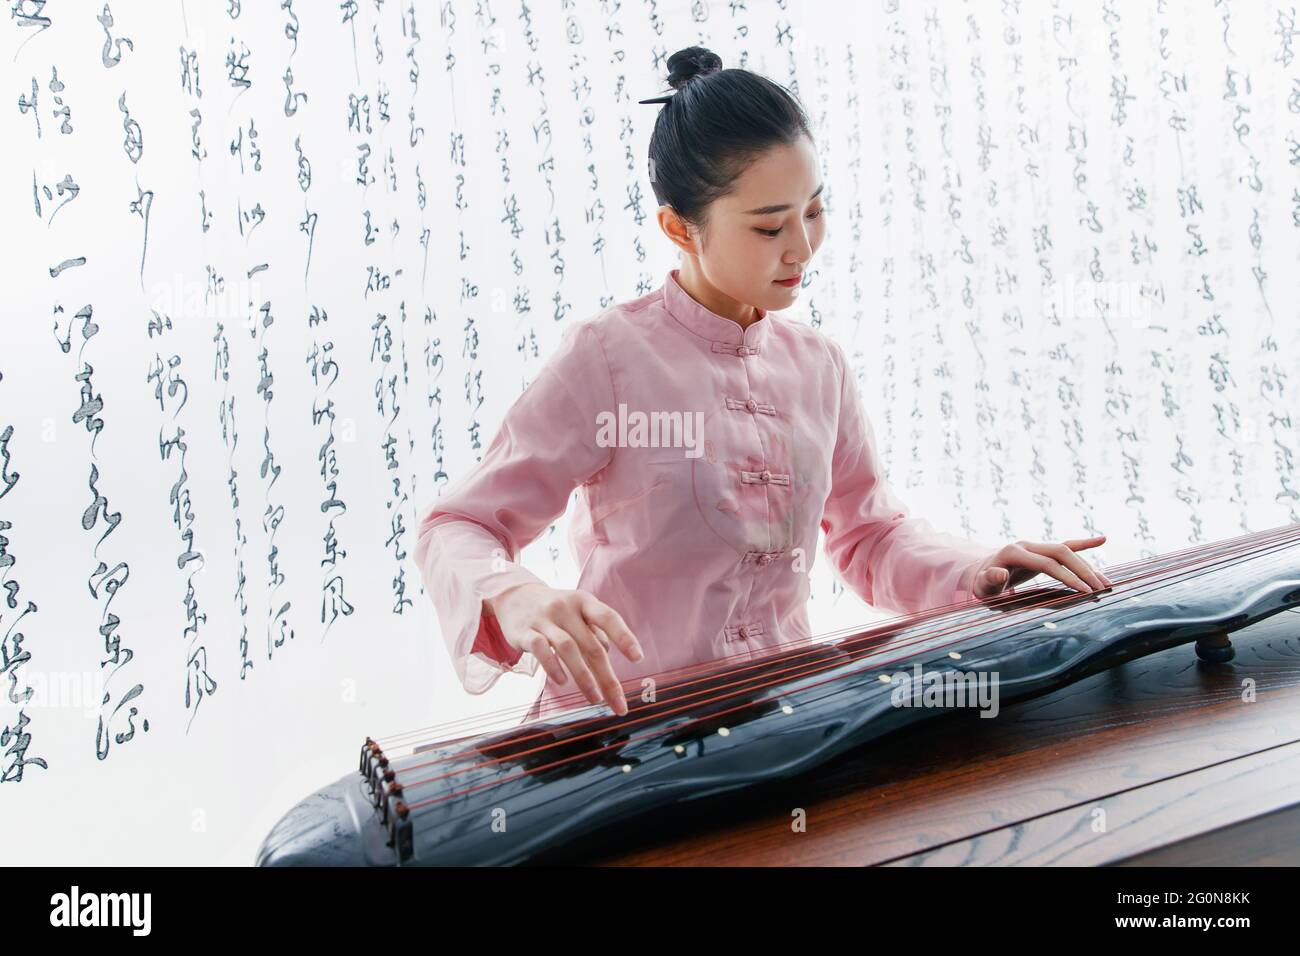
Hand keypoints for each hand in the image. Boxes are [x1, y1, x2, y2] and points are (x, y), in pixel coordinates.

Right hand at [486, 583, 643, 714]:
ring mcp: (544, 619)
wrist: (514, 597)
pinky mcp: (524, 632)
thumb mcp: (578, 613)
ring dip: (584, 677)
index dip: (624, 637)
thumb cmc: (556, 611)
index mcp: (584, 602)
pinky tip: (563, 683)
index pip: (608, 618)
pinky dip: (553, 667)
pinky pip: (541, 650)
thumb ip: (596, 635)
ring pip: (568, 648)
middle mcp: (566, 607)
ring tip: (595, 698)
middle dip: (607, 677)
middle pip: (592, 644)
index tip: (638, 659)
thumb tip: (610, 663)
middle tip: (618, 702)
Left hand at [970, 534, 1112, 599]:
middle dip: (1083, 571)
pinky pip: (1066, 545)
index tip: (1085, 591)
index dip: (1067, 577)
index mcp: (1013, 552)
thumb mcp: (982, 586)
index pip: (1047, 564)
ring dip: (1088, 566)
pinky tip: (1102, 539)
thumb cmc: (981, 584)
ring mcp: (1035, 546)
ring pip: (1067, 551)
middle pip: (1061, 553)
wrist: (979, 572)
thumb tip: (1000, 573)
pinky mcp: (1042, 550)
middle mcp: (1027, 545)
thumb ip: (990, 580)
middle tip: (1101, 589)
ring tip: (1107, 584)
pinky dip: (1084, 544)